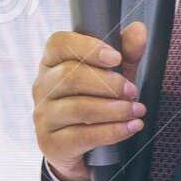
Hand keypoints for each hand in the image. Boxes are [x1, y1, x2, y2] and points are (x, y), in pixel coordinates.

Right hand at [32, 22, 147, 180]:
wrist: (79, 149)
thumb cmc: (93, 102)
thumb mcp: (112, 76)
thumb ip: (126, 53)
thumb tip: (138, 30)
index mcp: (51, 63)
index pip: (58, 44)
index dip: (87, 48)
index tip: (116, 58)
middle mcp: (42, 87)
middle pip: (70, 77)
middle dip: (108, 84)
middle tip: (133, 91)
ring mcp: (43, 116)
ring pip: (78, 108)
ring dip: (114, 109)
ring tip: (137, 110)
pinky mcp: (50, 142)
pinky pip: (82, 136)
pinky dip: (112, 131)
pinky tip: (130, 127)